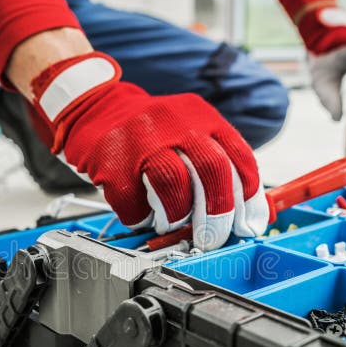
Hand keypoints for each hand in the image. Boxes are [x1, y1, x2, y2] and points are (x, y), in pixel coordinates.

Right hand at [30, 52, 267, 250]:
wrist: (97, 108)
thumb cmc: (150, 133)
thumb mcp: (190, 135)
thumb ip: (220, 168)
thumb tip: (248, 216)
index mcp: (202, 117)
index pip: (238, 157)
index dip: (247, 198)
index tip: (245, 224)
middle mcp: (174, 123)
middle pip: (211, 169)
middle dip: (218, 213)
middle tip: (213, 238)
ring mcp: (141, 138)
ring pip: (173, 184)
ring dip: (177, 215)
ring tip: (173, 222)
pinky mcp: (111, 159)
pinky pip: (132, 201)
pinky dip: (141, 217)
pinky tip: (142, 213)